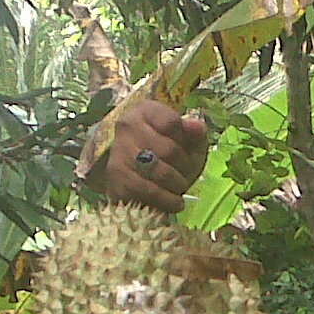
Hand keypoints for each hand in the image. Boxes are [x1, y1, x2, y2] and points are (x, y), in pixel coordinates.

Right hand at [87, 99, 208, 213]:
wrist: (140, 185)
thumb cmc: (169, 160)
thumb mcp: (189, 145)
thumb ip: (196, 134)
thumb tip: (196, 126)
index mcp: (146, 110)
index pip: (172, 122)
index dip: (186, 142)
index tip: (188, 152)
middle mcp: (128, 124)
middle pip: (169, 149)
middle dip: (184, 167)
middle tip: (185, 176)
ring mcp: (119, 150)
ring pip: (160, 171)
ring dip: (177, 184)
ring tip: (180, 188)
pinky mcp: (116, 176)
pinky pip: (148, 190)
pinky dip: (167, 200)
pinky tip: (175, 203)